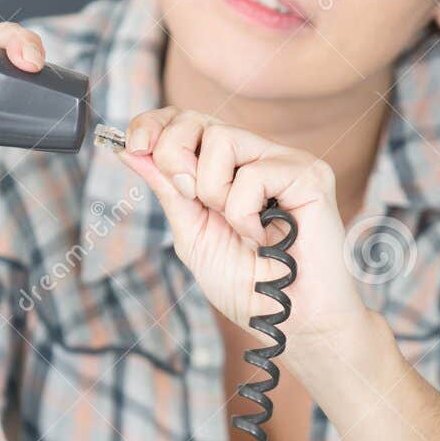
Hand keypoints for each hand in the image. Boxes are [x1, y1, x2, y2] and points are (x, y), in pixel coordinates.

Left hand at [115, 107, 371, 364]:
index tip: (136, 147)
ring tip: (239, 228)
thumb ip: (167, 190)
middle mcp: (256, 156)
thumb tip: (130, 149)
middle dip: (173, 154)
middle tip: (188, 197)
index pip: (186, 120)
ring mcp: (285, 162)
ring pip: (222, 138)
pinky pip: (254, 174)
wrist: (288, 322)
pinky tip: (265, 237)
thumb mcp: (192, 234)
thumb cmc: (249, 286)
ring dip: (214, 192)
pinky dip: (245, 215)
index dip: (154, 124)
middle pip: (197, 118)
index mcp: (228, 168)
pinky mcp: (309, 176)